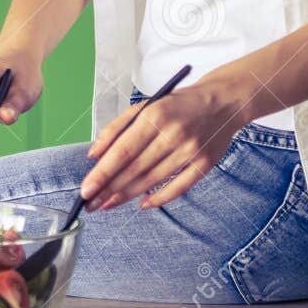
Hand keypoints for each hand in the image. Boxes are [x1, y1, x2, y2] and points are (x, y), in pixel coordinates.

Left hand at [80, 76, 251, 210]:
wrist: (221, 102)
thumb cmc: (176, 105)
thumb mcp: (144, 106)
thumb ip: (117, 128)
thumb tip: (94, 155)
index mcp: (154, 116)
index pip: (122, 151)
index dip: (103, 173)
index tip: (86, 189)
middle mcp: (173, 134)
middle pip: (135, 168)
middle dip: (110, 189)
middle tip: (91, 203)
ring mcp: (191, 151)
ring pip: (153, 179)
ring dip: (127, 195)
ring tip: (108, 204)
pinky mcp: (205, 164)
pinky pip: (179, 187)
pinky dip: (159, 198)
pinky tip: (142, 204)